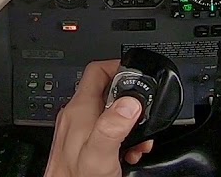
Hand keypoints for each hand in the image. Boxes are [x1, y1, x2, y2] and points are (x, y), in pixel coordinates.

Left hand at [44, 60, 154, 176]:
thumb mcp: (100, 154)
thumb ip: (113, 126)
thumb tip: (129, 102)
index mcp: (79, 111)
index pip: (96, 71)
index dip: (118, 67)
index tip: (137, 76)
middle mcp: (76, 117)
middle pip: (106, 91)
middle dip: (130, 100)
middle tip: (144, 115)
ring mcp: (79, 131)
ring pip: (108, 112)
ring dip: (128, 121)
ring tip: (139, 139)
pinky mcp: (84, 145)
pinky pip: (105, 130)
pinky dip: (121, 136)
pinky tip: (128, 152)